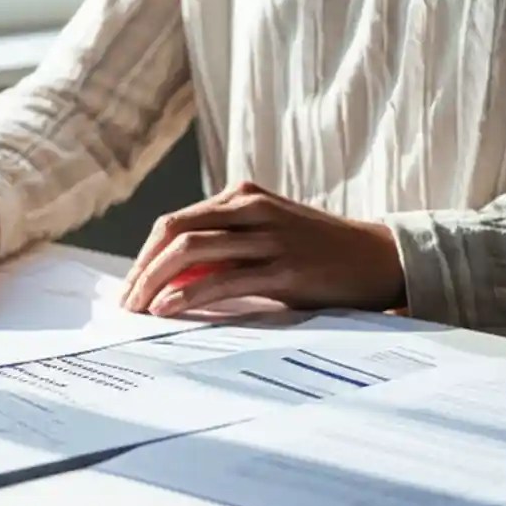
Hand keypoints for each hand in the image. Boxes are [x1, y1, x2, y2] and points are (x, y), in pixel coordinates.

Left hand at [120, 182, 404, 316]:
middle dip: (141, 269)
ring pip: (191, 251)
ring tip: (137, 309)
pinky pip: (222, 279)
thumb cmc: (317, 251)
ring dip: (154, 282)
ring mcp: (268, 236)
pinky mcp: (284, 268)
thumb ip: (223, 244)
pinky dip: (187, 294)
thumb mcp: (267, 233)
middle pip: (173, 231)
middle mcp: (251, 208)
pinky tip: (167, 308)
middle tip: (124, 302)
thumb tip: (171, 276)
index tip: (129, 286)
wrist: (380, 258)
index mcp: (242, 196)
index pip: (174, 221)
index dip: (144, 255)